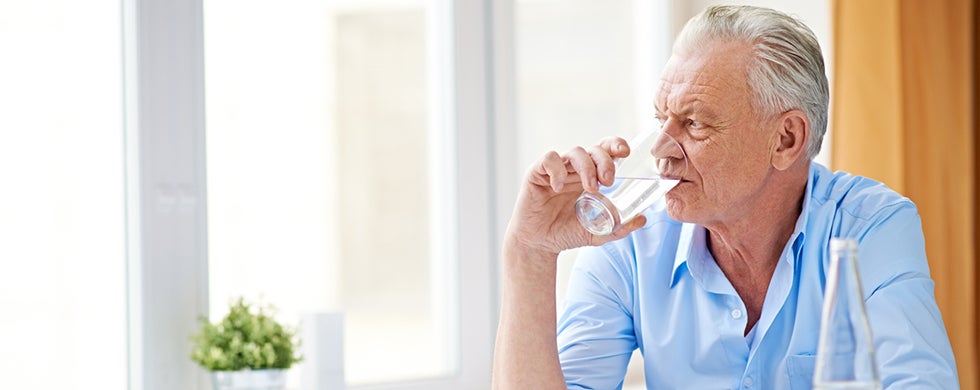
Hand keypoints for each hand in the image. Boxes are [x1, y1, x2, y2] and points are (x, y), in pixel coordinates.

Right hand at [504, 136, 647, 256]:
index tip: (625, 153)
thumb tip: (642, 218)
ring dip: (587, 167)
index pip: (604, 150)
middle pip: (594, 149)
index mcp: (590, 177)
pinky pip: (549, 159)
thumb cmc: (565, 233)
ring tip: (590, 189)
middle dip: (605, 161)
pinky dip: (557, 170)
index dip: (615, 145)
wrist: (538, 245)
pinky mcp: (537, 173)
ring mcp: (556, 170)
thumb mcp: (597, 232)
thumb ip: (618, 227)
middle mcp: (574, 170)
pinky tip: (559, 187)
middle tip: (609, 181)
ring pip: (575, 152)